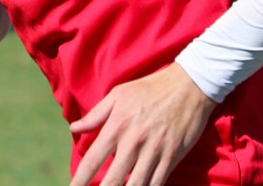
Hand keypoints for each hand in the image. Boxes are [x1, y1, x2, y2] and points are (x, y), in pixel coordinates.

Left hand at [68, 63, 216, 185]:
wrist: (188, 86)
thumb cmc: (150, 89)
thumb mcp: (119, 95)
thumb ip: (96, 115)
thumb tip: (74, 128)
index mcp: (117, 126)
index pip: (93, 160)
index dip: (80, 180)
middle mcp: (133, 142)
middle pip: (112, 181)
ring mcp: (154, 152)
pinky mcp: (172, 158)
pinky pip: (157, 183)